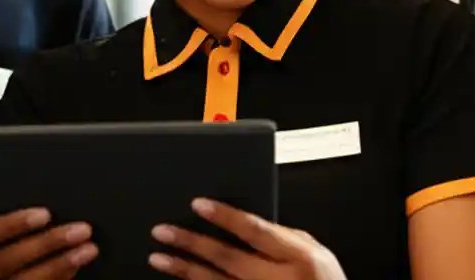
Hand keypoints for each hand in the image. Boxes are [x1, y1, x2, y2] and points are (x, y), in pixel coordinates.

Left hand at [148, 198, 344, 279]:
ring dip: (184, 270)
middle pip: (227, 258)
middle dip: (192, 242)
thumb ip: (282, 236)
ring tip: (158, 257)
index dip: (225, 216)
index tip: (197, 203)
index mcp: (297, 257)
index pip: (255, 231)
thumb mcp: (316, 253)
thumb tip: (242, 221)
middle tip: (163, 230)